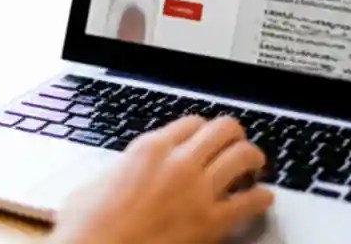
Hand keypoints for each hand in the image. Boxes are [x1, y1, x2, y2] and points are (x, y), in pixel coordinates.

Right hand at [49, 116, 274, 243]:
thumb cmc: (88, 228)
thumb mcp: (96, 183)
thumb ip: (121, 170)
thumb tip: (124, 173)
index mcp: (149, 149)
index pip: (192, 122)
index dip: (203, 130)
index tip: (206, 138)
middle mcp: (178, 162)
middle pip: (224, 129)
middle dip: (234, 135)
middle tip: (236, 145)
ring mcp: (198, 191)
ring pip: (244, 156)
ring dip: (253, 159)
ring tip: (254, 167)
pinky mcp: (212, 222)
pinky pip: (252, 201)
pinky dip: (262, 197)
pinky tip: (262, 198)